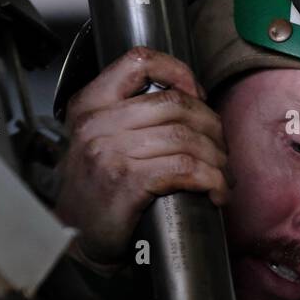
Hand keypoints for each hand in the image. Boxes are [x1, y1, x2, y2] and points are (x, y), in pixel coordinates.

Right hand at [55, 46, 231, 267]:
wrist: (76, 238)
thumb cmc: (95, 191)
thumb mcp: (98, 140)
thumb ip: (129, 115)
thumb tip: (188, 100)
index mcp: (89, 105)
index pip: (138, 61)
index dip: (178, 72)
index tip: (198, 95)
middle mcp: (97, 124)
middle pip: (174, 103)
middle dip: (211, 126)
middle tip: (221, 148)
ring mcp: (110, 152)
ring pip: (185, 138)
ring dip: (216, 158)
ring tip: (222, 174)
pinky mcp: (127, 183)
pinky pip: (184, 169)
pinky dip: (210, 180)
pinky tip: (216, 192)